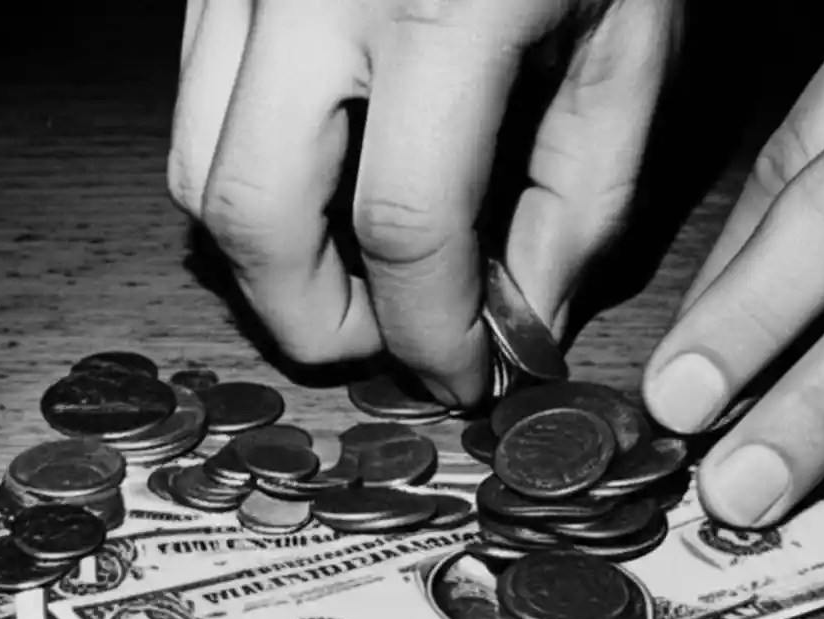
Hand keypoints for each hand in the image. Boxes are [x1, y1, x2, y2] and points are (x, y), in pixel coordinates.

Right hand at [167, 0, 679, 405]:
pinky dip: (244, 174)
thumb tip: (516, 325)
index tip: (458, 377)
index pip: (404, 226)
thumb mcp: (630, 34)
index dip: (425, 333)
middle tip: (378, 344)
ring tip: (348, 275)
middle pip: (251, 215)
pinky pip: (195, 103)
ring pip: (194, 167)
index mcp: (445, 6)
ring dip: (263, 257)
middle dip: (308, 320)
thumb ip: (580, 193)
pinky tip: (317, 183)